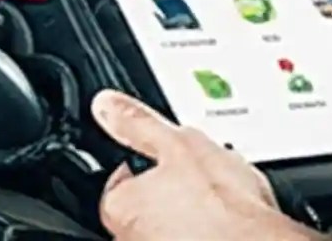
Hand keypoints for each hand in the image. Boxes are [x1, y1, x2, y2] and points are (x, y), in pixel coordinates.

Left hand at [93, 90, 323, 240]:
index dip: (146, 166)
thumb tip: (106, 105)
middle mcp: (131, 237)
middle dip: (166, 192)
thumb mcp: (179, 144)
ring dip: (185, 213)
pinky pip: (190, 237)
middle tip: (197, 180)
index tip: (167, 160)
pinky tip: (225, 224)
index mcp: (122, 206)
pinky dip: (202, 232)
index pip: (119, 182)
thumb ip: (138, 123)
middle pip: (143, 206)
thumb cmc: (223, 205)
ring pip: (167, 225)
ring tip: (217, 202)